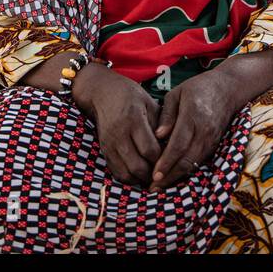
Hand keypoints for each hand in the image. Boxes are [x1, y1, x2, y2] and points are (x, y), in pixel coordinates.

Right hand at [74, 65, 161, 187]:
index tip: (170, 159)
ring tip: (152, 174)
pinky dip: (129, 178)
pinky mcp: (104, 150)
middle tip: (163, 171)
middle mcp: (119, 134)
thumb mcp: (149, 103)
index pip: (150, 150)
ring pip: (126, 173)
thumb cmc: (130, 96)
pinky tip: (139, 173)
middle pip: (137, 166)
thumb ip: (160, 124)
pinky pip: (116, 172)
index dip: (162, 159)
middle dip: (152, 173)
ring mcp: (109, 144)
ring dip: (140, 179)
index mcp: (134, 120)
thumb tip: (170, 146)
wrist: (102, 93)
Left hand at [150, 70, 239, 190]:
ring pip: (194, 164)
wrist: (228, 89)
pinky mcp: (215, 144)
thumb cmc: (198, 88)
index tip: (154, 175)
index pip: (178, 144)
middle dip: (169, 176)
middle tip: (153, 188)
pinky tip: (174, 176)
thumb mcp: (177, 94)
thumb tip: (158, 136)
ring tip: (160, 186)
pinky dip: (187, 171)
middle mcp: (204, 131)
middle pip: (187, 159)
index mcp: (193, 116)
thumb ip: (166, 115)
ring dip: (177, 177)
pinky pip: (200, 161)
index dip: (166, 162)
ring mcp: (211, 139)